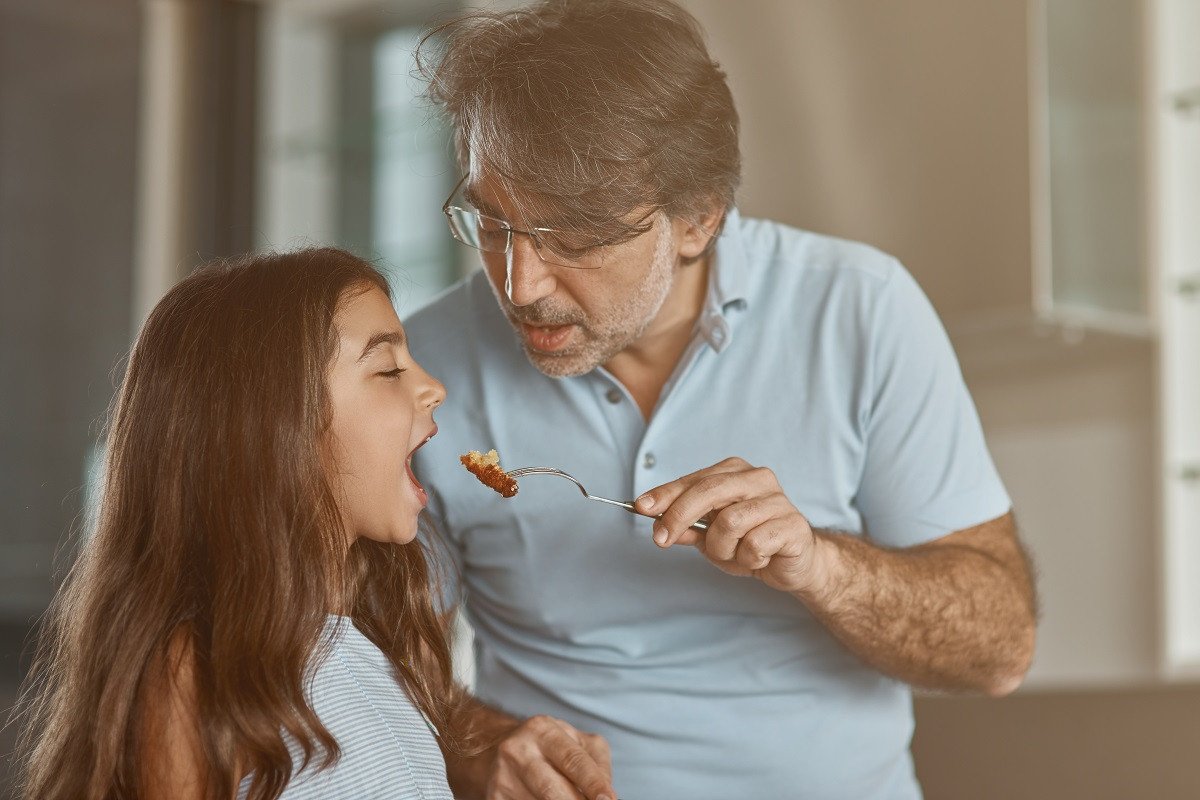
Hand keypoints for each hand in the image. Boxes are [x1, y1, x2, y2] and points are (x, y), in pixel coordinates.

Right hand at [484, 715, 614, 799]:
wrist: (490, 748)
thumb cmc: (545, 746)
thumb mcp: (574, 742)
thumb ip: (596, 764)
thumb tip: (607, 796)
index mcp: (542, 731)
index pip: (573, 760)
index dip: (593, 783)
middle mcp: (518, 751)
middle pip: (552, 790)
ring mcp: (502, 777)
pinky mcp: (494, 799)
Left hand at [635, 457, 825, 593]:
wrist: (797, 562)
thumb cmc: (752, 542)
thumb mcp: (711, 537)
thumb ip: (686, 528)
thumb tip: (657, 523)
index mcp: (735, 472)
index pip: (694, 480)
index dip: (665, 494)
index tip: (640, 507)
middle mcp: (757, 478)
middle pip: (708, 491)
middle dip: (679, 517)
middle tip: (662, 540)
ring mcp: (778, 500)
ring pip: (729, 523)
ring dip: (722, 548)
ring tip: (735, 554)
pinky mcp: (793, 524)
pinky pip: (754, 544)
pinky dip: (748, 559)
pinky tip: (759, 558)